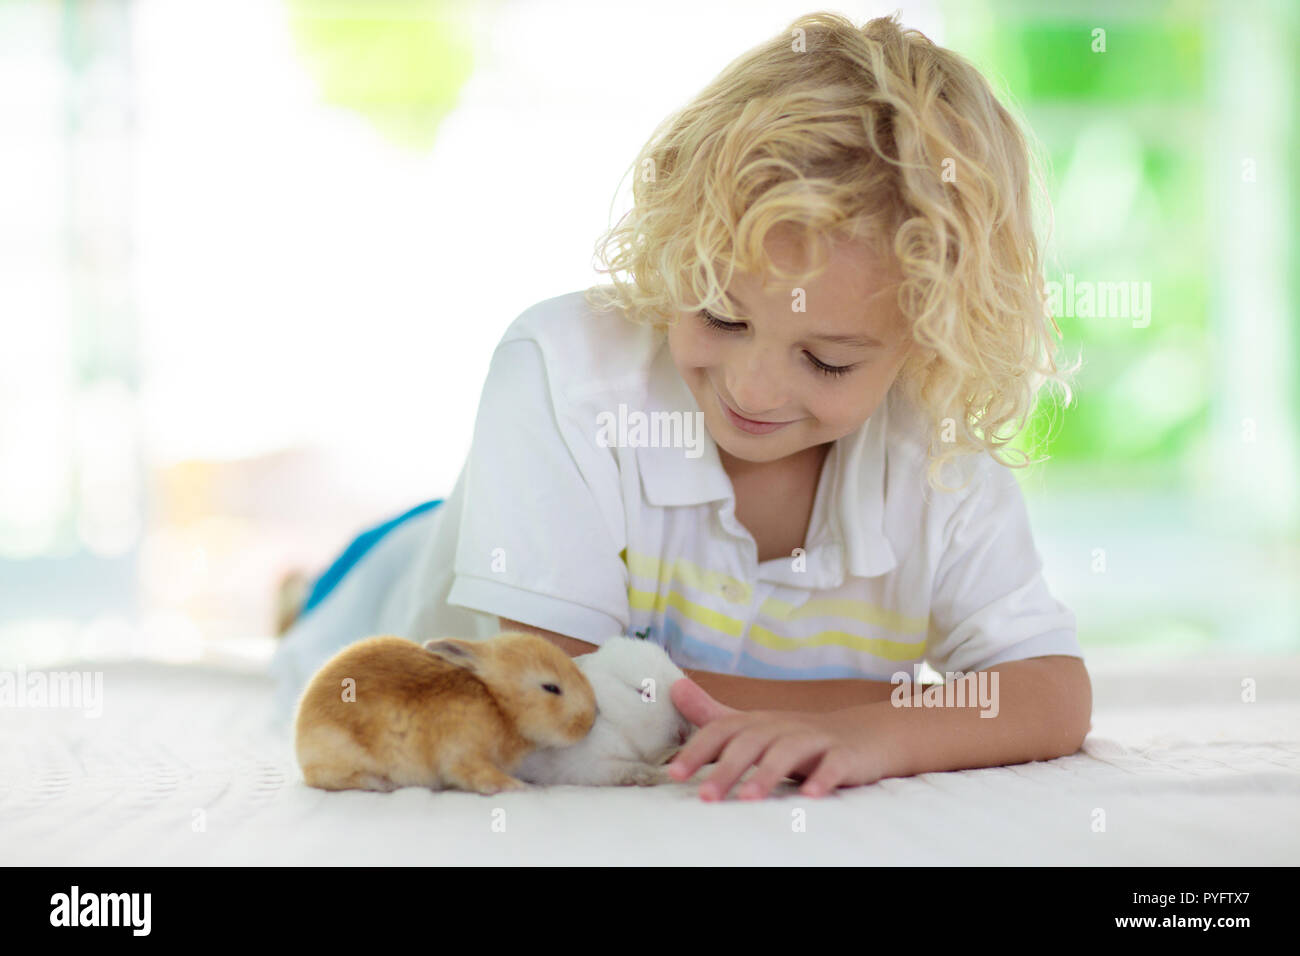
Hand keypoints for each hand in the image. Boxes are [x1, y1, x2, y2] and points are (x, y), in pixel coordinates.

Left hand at [666, 677, 888, 800]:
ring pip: (789, 752)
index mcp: (758, 722)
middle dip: (727, 769)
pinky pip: (835, 765)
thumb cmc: (798, 736)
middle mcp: (783, 727)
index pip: (722, 730)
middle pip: (751, 742)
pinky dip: (824, 778)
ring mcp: (816, 740)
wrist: (865, 734)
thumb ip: (713, 714)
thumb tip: (674, 688)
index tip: (674, 773)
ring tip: (749, 799)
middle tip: (705, 796)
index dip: (698, 750)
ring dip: (768, 774)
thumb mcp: (754, 725)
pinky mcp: (846, 756)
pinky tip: (811, 795)